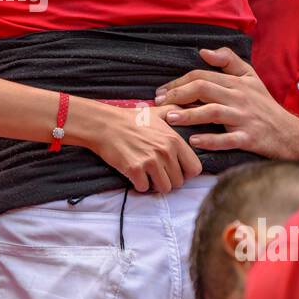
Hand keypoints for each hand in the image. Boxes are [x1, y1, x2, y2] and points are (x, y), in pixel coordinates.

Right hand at [82, 101, 201, 193]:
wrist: (104, 123)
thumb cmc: (130, 119)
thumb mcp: (157, 112)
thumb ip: (175, 113)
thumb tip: (189, 110)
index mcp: (174, 139)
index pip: (195, 169)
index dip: (186, 172)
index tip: (175, 169)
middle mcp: (165, 151)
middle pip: (179, 182)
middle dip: (168, 179)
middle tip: (156, 172)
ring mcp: (150, 161)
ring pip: (164, 188)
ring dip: (155, 184)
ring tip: (146, 174)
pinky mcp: (134, 169)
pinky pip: (144, 188)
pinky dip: (139, 184)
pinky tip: (134, 173)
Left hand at [155, 47, 298, 157]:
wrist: (289, 133)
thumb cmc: (264, 104)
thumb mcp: (251, 77)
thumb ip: (228, 60)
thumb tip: (203, 51)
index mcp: (236, 82)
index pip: (202, 76)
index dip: (178, 82)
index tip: (161, 92)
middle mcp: (239, 98)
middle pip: (204, 90)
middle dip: (178, 95)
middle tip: (159, 104)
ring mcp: (244, 118)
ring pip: (213, 113)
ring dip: (189, 115)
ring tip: (170, 118)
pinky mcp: (249, 138)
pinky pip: (228, 139)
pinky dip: (210, 140)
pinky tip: (194, 141)